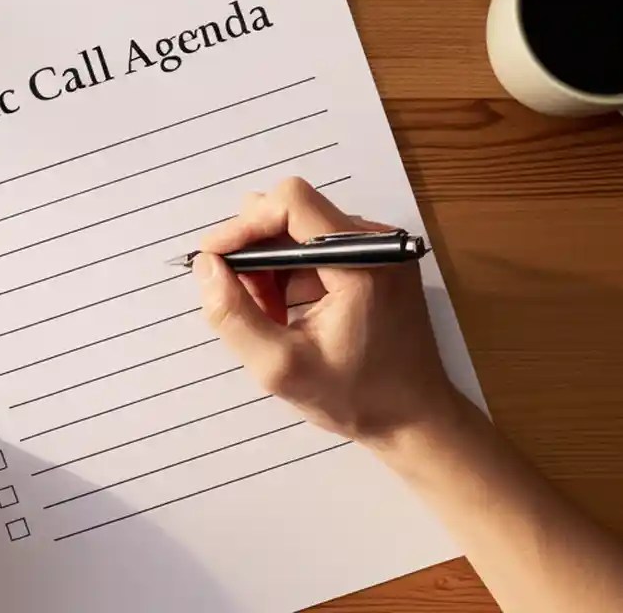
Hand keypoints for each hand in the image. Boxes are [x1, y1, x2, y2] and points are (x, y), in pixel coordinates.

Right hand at [194, 177, 462, 444]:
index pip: (291, 202)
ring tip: (266, 315)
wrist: (417, 419)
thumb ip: (234, 315)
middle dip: (254, 250)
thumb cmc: (356, 399)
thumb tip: (205, 266)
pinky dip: (291, 273)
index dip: (244, 224)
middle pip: (293, 212)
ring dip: (270, 265)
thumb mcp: (281, 367)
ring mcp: (380, 249)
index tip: (213, 260)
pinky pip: (319, 246)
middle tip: (241, 299)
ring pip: (302, 229)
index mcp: (362, 261)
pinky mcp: (377, 261)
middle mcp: (377, 241)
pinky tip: (286, 314)